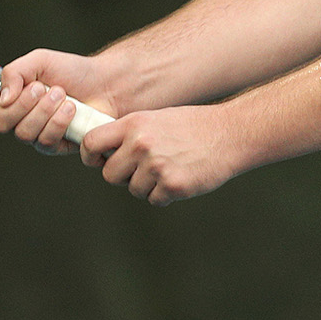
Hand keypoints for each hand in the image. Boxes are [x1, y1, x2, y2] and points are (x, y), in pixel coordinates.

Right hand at [0, 49, 117, 154]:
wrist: (104, 83)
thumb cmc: (71, 71)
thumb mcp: (40, 61)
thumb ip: (14, 72)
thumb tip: (2, 98)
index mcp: (7, 95)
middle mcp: (16, 117)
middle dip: (22, 105)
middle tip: (43, 88)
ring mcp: (33, 133)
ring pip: (22, 133)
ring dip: (44, 111)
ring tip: (62, 95)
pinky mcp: (53, 145)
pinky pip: (45, 142)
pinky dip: (58, 122)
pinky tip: (71, 110)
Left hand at [78, 105, 241, 205]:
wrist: (229, 133)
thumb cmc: (192, 126)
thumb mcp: (155, 119)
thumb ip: (129, 135)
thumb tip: (103, 155)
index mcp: (134, 124)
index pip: (91, 142)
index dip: (91, 156)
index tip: (99, 160)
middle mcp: (141, 144)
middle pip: (109, 175)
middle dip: (123, 176)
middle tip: (144, 168)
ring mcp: (156, 166)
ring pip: (134, 190)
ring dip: (148, 186)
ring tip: (170, 167)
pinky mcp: (172, 185)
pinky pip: (154, 200)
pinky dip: (165, 194)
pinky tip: (181, 176)